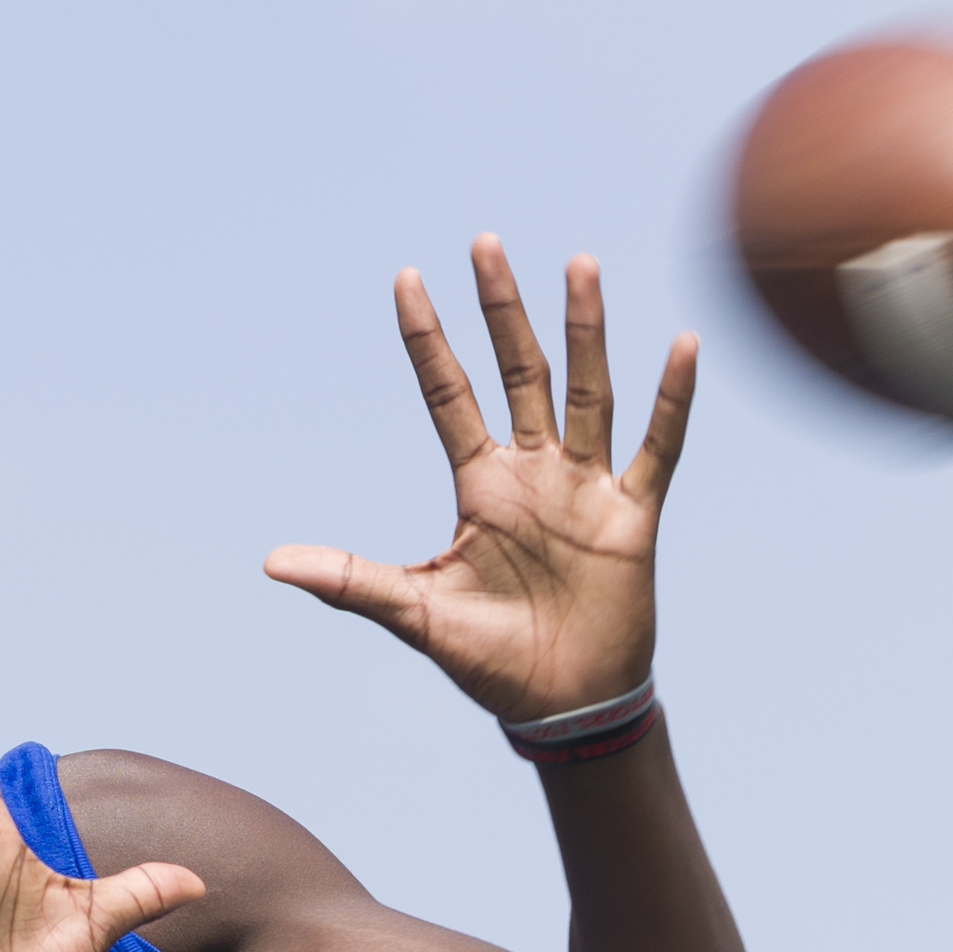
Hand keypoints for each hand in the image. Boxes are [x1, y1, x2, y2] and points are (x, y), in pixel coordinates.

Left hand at [266, 237, 695, 723]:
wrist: (563, 709)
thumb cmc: (491, 662)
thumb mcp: (415, 614)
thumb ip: (351, 581)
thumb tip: (270, 563)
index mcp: (480, 486)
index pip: (448, 395)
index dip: (428, 340)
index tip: (406, 279)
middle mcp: (534, 473)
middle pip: (518, 372)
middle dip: (501, 310)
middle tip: (483, 242)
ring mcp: (586, 490)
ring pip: (586, 391)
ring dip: (584, 331)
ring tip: (578, 263)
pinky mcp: (633, 518)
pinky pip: (658, 450)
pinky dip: (672, 403)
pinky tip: (682, 348)